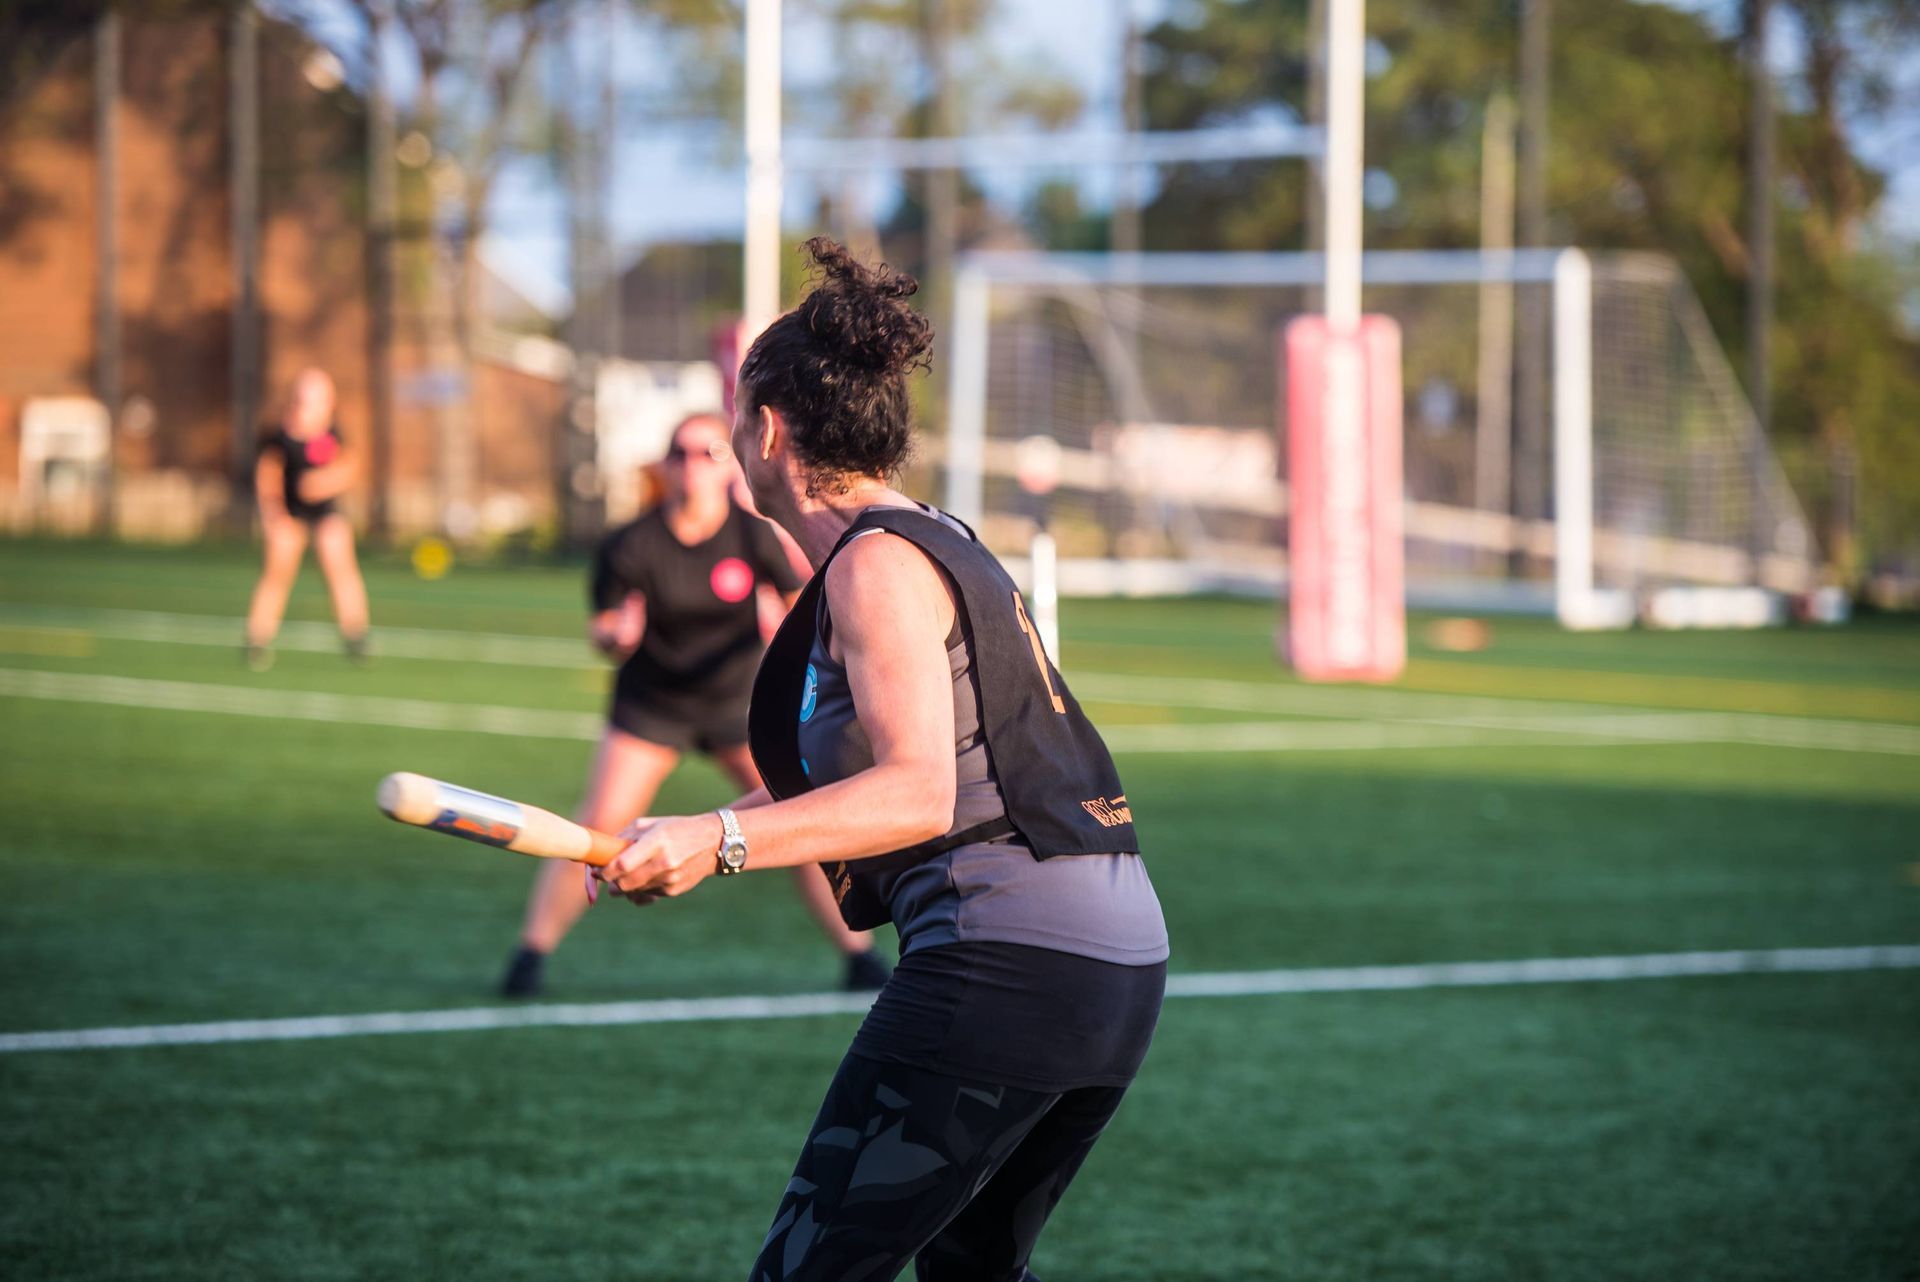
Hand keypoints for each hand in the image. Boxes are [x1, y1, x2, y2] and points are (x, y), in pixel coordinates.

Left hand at [596, 813, 724, 904]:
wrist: (712, 843)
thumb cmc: (675, 829)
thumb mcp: (649, 824)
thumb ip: (623, 839)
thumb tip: (600, 857)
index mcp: (656, 841)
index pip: (621, 865)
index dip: (604, 872)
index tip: (597, 870)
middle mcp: (664, 862)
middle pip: (624, 884)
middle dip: (611, 882)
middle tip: (608, 874)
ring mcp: (670, 879)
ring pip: (633, 892)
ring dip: (625, 885)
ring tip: (629, 871)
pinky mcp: (674, 890)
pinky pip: (647, 895)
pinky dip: (641, 888)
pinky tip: (647, 876)